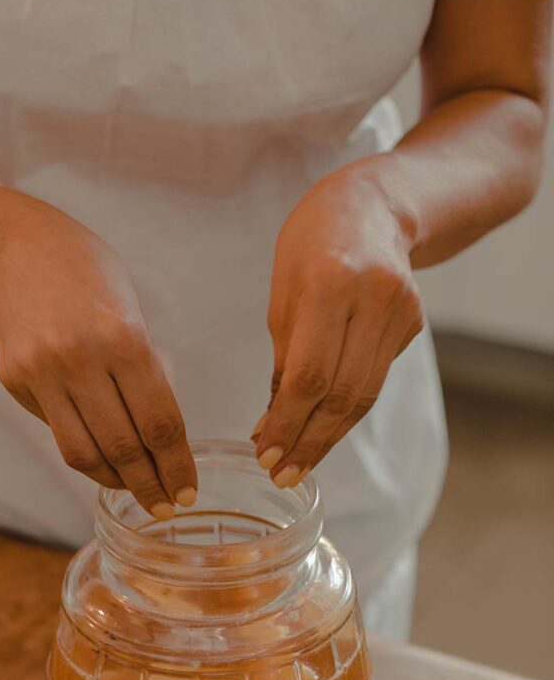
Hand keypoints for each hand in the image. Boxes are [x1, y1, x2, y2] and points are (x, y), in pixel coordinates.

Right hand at [0, 197, 196, 516]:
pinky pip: (57, 431)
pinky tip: (103, 459)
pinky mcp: (15, 382)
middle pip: (123, 446)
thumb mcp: (129, 308)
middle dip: (150, 484)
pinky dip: (84, 452)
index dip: (177, 465)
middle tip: (165, 505)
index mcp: (122, 337)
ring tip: (135, 490)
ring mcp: (41, 373)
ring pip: (83, 452)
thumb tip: (158, 434)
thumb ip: (142, 367)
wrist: (12, 248)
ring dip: (114, 480)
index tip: (188, 489)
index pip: (159, 421)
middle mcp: (79, 359)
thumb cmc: (84, 273)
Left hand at [252, 166, 423, 485]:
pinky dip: (345, 409)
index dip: (288, 422)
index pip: (310, 374)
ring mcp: (401, 312)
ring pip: (365, 395)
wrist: (376, 205)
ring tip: (299, 464)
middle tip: (282, 473)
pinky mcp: (414, 324)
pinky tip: (321, 427)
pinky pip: (374, 378)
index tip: (265, 454)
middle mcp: (373, 298)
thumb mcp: (283, 291)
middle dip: (309, 441)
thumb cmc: (314, 242)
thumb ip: (283, 358)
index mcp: (330, 283)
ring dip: (329, 437)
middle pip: (343, 393)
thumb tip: (274, 425)